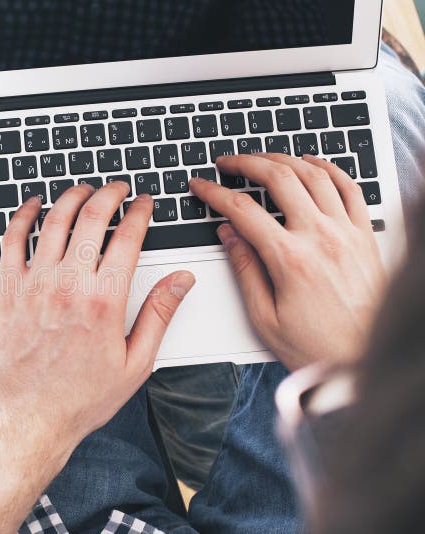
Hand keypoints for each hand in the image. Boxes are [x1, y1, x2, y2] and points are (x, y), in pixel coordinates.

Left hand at [0, 183, 194, 532]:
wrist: (30, 417)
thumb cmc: (81, 397)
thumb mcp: (135, 363)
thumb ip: (159, 315)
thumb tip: (181, 281)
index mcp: (105, 301)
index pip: (127, 237)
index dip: (139, 211)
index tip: (144, 202)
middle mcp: (69, 285)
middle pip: (91, 219)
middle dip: (109, 194)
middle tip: (117, 188)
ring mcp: (36, 284)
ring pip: (54, 222)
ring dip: (71, 197)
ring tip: (83, 190)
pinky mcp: (10, 291)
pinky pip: (12, 241)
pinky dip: (23, 216)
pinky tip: (32, 205)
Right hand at [191, 154, 386, 370]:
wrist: (365, 362)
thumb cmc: (317, 347)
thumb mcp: (265, 317)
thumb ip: (245, 270)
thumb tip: (229, 235)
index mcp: (290, 260)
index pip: (242, 210)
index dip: (214, 193)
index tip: (202, 186)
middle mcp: (321, 238)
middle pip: (279, 178)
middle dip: (246, 163)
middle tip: (228, 163)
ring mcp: (346, 233)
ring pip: (314, 174)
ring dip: (284, 158)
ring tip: (263, 157)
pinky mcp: (364, 236)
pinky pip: (350, 188)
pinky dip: (330, 168)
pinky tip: (313, 163)